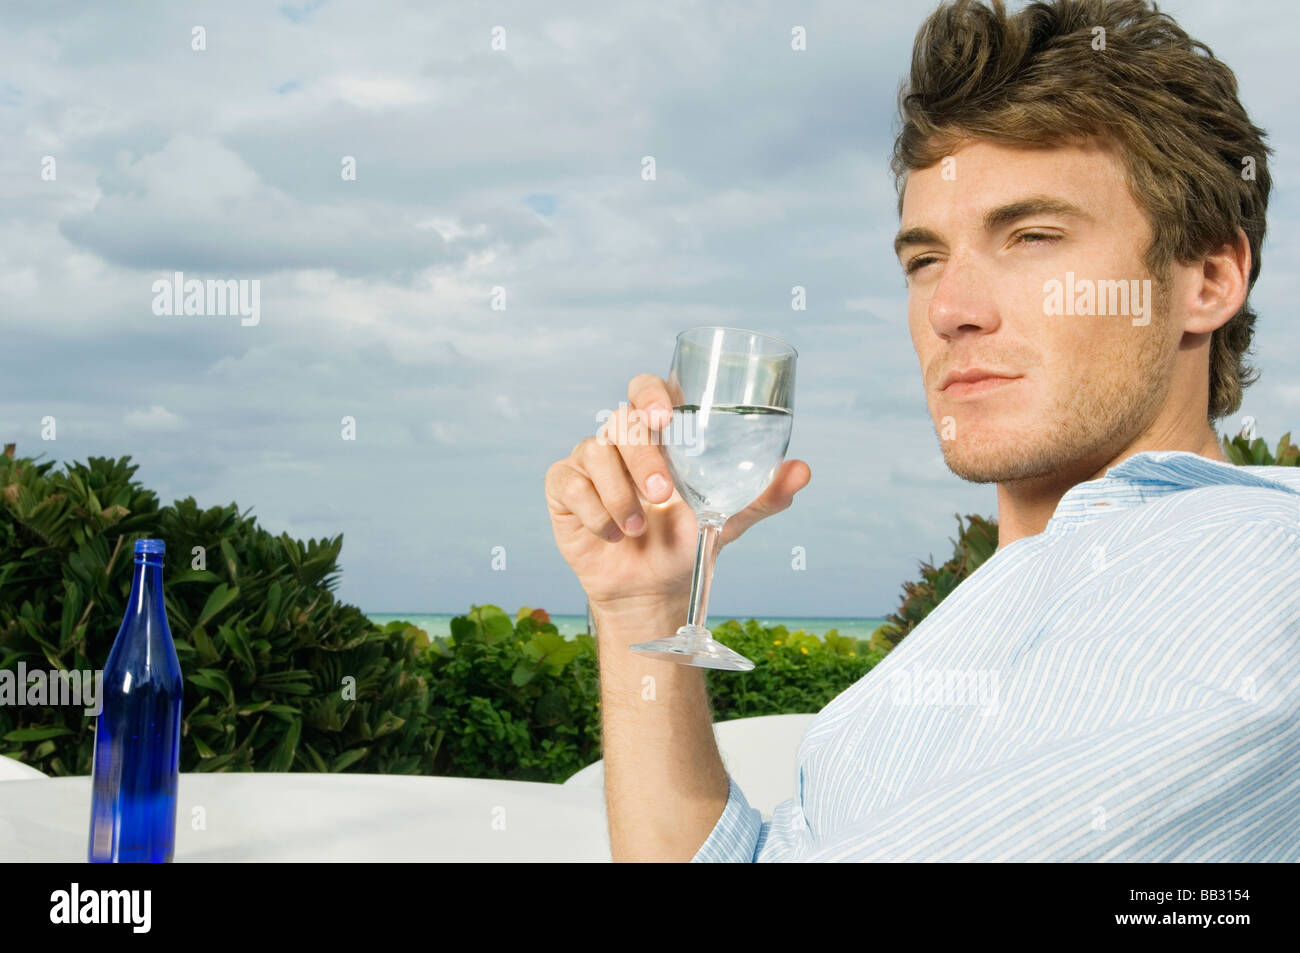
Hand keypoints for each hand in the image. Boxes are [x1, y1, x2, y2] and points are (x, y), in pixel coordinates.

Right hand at [544, 372, 810, 612]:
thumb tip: (802, 470)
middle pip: (621, 421)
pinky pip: (569, 485)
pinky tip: (610, 534)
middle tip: (662, 495)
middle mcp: (623, 439)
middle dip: (642, 458)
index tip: (664, 415)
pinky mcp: (564, 488)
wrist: (651, 588)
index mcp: (661, 434)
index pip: (647, 389)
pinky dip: (592, 512)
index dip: (650, 392)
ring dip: (617, 494)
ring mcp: (590, 460)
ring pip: (593, 452)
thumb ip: (762, 494)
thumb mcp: (729, 519)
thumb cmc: (687, 541)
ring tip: (635, 529)